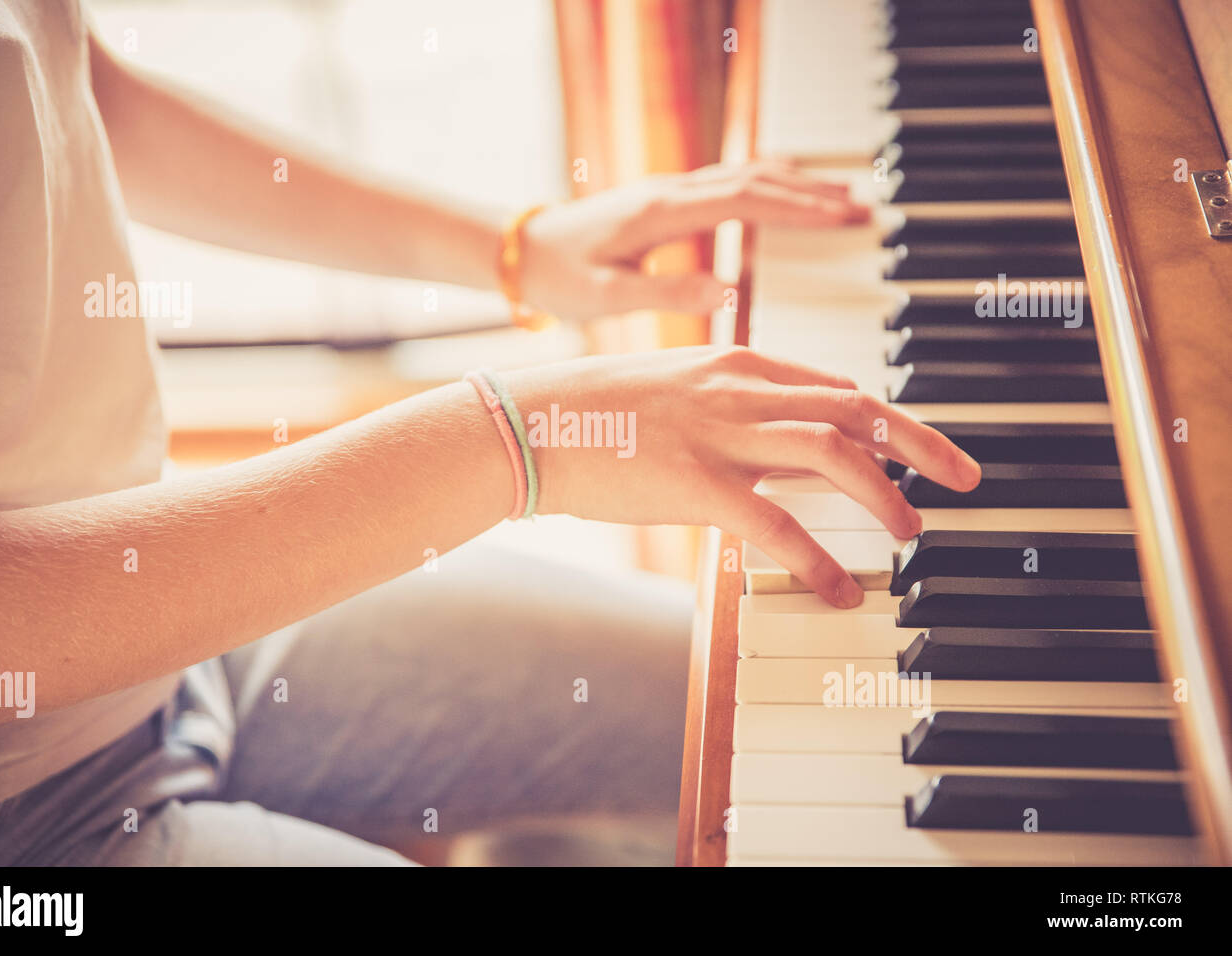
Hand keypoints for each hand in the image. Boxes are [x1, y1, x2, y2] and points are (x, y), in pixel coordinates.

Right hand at [501, 346, 980, 607]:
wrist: (527, 421)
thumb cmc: (589, 408)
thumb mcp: (669, 387)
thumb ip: (725, 405)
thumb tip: (765, 439)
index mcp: (737, 362)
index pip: (836, 386)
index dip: (888, 418)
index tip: (915, 447)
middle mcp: (740, 389)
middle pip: (858, 409)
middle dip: (921, 443)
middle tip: (963, 477)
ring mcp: (721, 433)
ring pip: (835, 455)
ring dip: (885, 494)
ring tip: (911, 531)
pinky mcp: (697, 484)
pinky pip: (778, 526)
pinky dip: (819, 560)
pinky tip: (841, 590)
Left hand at [516, 159, 869, 320]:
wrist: (522, 251)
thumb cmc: (560, 276)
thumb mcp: (608, 296)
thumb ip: (668, 292)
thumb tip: (729, 288)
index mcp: (663, 213)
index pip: (746, 201)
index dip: (798, 208)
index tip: (842, 217)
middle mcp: (671, 191)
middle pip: (756, 180)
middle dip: (811, 194)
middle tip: (862, 210)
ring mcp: (669, 191)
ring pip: (745, 176)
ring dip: (795, 186)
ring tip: (843, 198)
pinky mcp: (666, 200)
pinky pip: (728, 183)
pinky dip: (767, 184)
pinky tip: (789, 187)